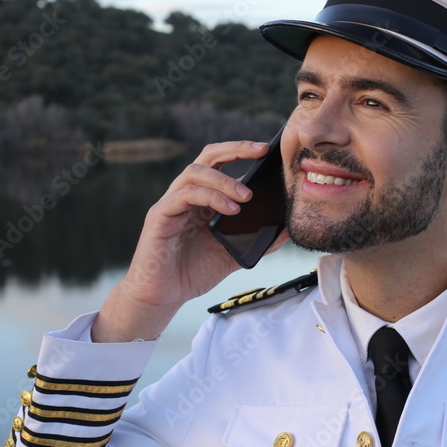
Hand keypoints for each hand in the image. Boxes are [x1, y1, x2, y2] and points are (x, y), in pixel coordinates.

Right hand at [92, 141, 289, 342]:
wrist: (164, 296)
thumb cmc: (193, 272)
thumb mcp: (234, 254)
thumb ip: (258, 240)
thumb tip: (286, 228)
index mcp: (202, 200)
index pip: (220, 164)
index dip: (240, 152)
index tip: (266, 150)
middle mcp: (185, 196)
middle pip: (206, 158)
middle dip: (234, 149)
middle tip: (260, 152)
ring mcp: (171, 204)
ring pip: (194, 172)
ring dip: (224, 181)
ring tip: (246, 197)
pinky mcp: (159, 216)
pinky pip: (183, 196)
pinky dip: (209, 197)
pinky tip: (229, 210)